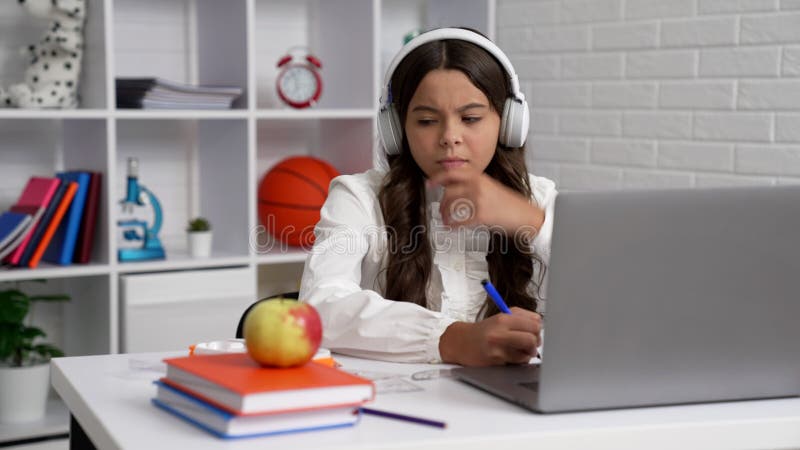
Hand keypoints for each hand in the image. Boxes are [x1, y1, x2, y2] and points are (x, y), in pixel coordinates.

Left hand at [428, 168, 543, 237]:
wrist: (527, 215)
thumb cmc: (510, 204)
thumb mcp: (491, 187)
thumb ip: (475, 185)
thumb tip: (456, 187)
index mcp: (480, 177)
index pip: (454, 172)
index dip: (438, 177)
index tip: (430, 182)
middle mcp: (478, 186)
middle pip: (450, 190)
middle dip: (442, 202)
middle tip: (440, 209)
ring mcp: (480, 200)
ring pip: (453, 205)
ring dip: (446, 215)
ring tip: (446, 220)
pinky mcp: (482, 215)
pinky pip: (460, 220)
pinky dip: (453, 225)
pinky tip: (452, 227)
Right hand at [439, 307, 542, 366]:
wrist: (461, 343)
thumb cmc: (484, 331)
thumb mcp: (501, 317)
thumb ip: (521, 318)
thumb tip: (540, 325)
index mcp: (504, 318)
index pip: (534, 322)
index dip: (537, 329)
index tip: (533, 331)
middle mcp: (500, 331)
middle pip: (532, 338)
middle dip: (535, 343)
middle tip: (530, 344)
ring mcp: (498, 347)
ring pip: (527, 353)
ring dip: (527, 354)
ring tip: (518, 351)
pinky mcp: (496, 361)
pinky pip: (518, 363)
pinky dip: (518, 361)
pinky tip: (510, 357)